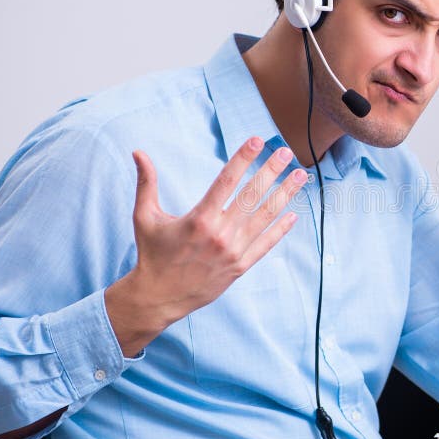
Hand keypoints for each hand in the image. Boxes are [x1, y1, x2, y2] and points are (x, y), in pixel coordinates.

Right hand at [105, 137, 306, 355]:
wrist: (159, 297)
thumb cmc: (152, 254)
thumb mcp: (145, 216)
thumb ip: (146, 183)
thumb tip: (138, 152)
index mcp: (199, 218)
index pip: (227, 180)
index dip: (244, 158)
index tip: (258, 140)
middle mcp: (220, 234)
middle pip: (252, 195)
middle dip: (272, 171)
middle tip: (286, 152)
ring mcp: (233, 251)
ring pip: (265, 217)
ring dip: (285, 195)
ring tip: (301, 176)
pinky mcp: (240, 267)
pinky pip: (266, 245)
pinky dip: (281, 230)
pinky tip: (294, 214)